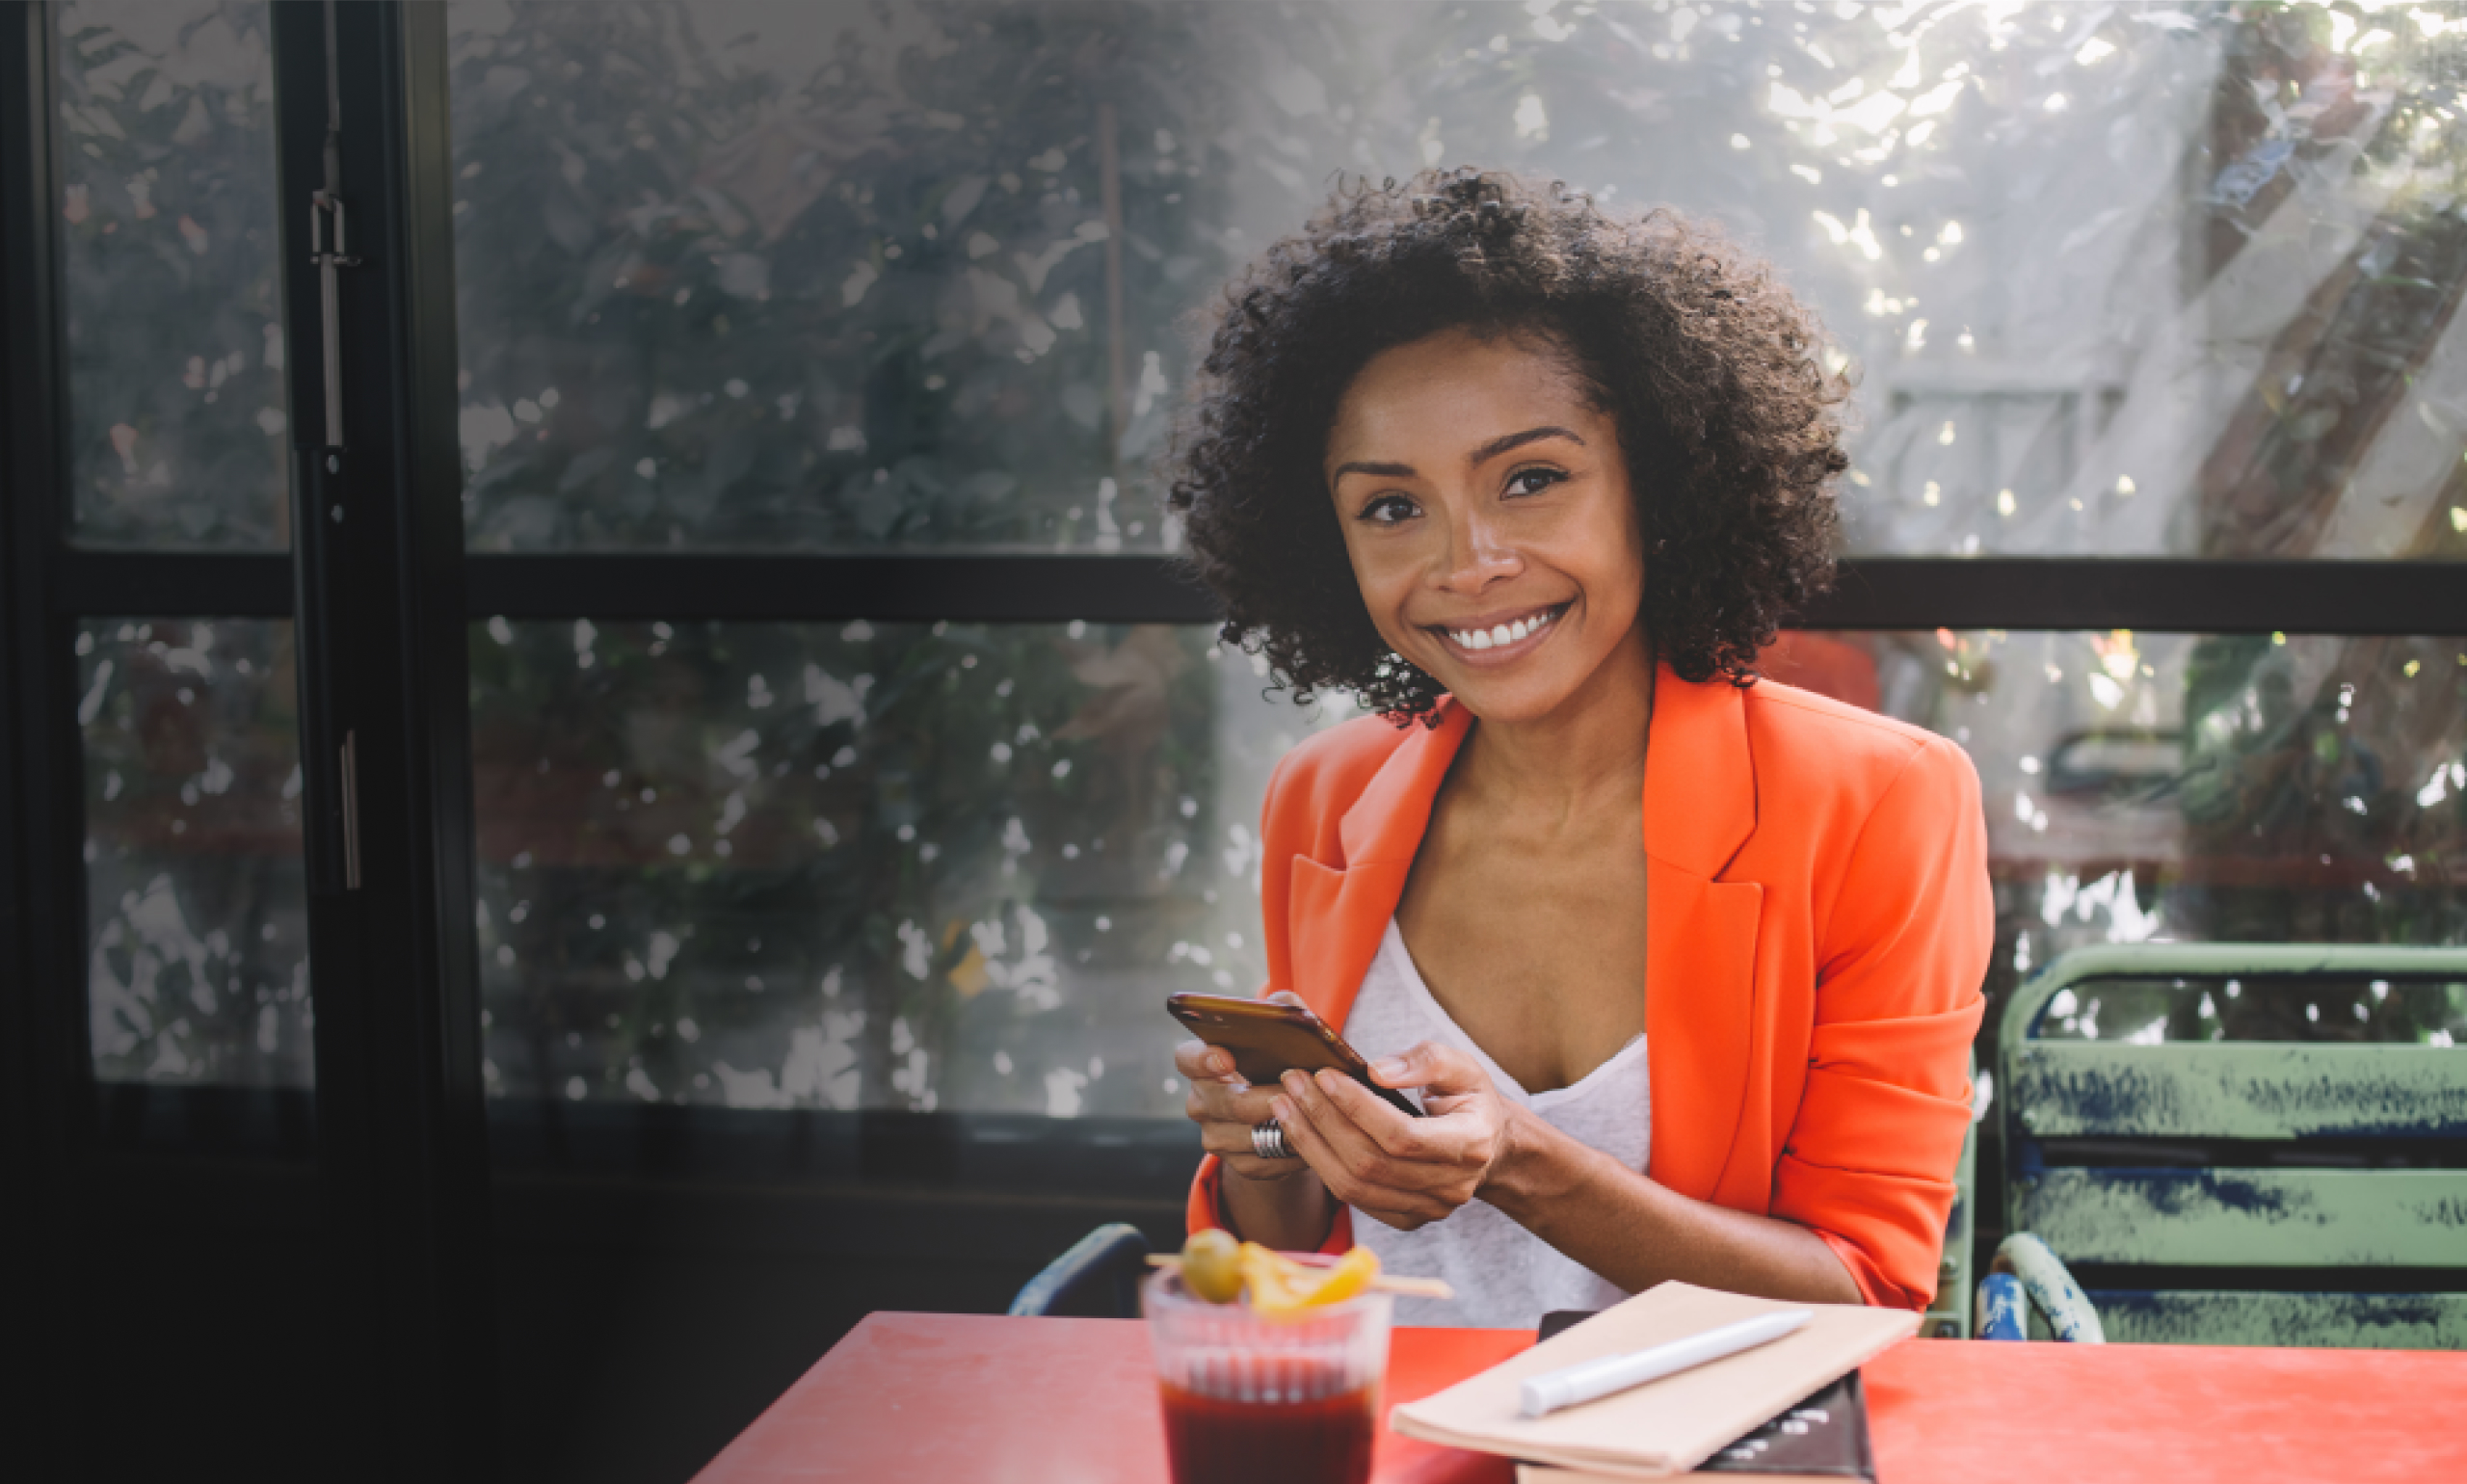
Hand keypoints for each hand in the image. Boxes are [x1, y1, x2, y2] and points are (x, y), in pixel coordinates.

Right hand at [1174, 993, 1316, 1183]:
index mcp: (1201, 1065)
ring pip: (1250, 1137)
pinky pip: (1267, 1161)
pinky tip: (1314, 1137)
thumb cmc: (1278, 1061)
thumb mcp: (1278, 1033)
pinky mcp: (1240, 1165)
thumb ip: (1279, 1012)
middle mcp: (1201, 1103)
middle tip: (1296, 1090)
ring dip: (1284, 1126)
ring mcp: (1217, 1137)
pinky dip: (1292, 1150)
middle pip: (1228, 1104)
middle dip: (1265, 1098)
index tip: (1228, 1056)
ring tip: (1314, 1114)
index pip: (1187, 1060)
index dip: (1203, 1059)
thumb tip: (1285, 1007)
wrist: (1283, 1111)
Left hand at [1271, 1040, 1516, 1230]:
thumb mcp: (1463, 1067)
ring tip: (1285, 1106)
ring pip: (1354, 1187)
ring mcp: (1427, 1209)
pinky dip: (1321, 1164)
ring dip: (1311, 1144)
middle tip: (1293, 1083)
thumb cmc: (1468, 1100)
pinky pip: (1352, 1198)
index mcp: (1470, 1144)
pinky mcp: (1406, 1219)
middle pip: (1370, 1163)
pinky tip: (1302, 1132)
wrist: (1488, 1146)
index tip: (1323, 1075)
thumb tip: (1376, 1072)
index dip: (1357, 1107)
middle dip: (1323, 1120)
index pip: (1402, 1135)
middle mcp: (1450, 1186)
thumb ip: (1425, 1061)